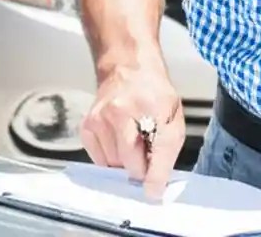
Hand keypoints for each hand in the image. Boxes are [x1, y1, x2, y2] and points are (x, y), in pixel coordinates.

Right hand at [80, 63, 184, 199]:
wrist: (128, 68)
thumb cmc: (153, 94)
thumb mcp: (173, 115)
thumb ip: (168, 149)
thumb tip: (155, 185)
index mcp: (152, 105)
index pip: (157, 149)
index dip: (156, 175)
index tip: (154, 191)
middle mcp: (122, 111)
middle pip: (130, 163)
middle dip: (140, 167)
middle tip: (146, 154)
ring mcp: (101, 119)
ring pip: (113, 164)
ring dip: (124, 162)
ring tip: (132, 141)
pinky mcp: (87, 126)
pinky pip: (100, 159)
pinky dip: (110, 157)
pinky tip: (118, 140)